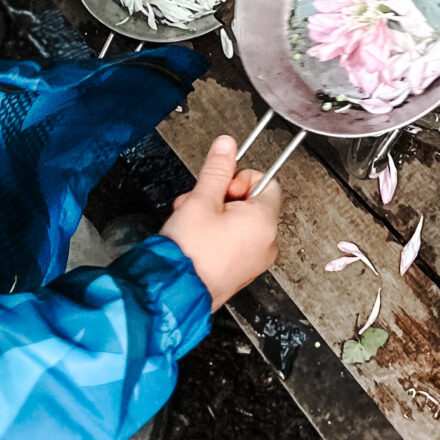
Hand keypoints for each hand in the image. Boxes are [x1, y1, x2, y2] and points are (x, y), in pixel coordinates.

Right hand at [161, 133, 280, 307]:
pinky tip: (196, 238)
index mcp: (264, 221)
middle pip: (251, 202)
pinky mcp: (241, 273)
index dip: (238, 178)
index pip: (265, 181)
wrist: (173, 293)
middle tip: (200, 203)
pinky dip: (218, 236)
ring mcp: (255, 260)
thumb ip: (217, 169)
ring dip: (215, 216)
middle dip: (222, 197)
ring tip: (192, 221)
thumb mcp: (200, 200)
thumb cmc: (189, 253)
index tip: (220, 185)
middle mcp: (266, 242)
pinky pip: (235, 244)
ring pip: (240, 223)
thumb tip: (227, 145)